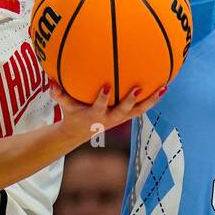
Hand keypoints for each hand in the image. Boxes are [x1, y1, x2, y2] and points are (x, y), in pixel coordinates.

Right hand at [50, 80, 168, 136]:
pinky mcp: (127, 116)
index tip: (107, 86)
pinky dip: (152, 98)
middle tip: (137, 87)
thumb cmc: (72, 114)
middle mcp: (111, 119)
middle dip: (130, 100)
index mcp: (95, 116)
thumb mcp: (64, 106)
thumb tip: (50, 81)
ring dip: (151, 100)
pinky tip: (163, 85)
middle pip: (123, 111)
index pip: (99, 107)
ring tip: (164, 87)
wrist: (81, 132)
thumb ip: (58, 94)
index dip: (103, 98)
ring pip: (139, 111)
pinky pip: (142, 107)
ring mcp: (121, 119)